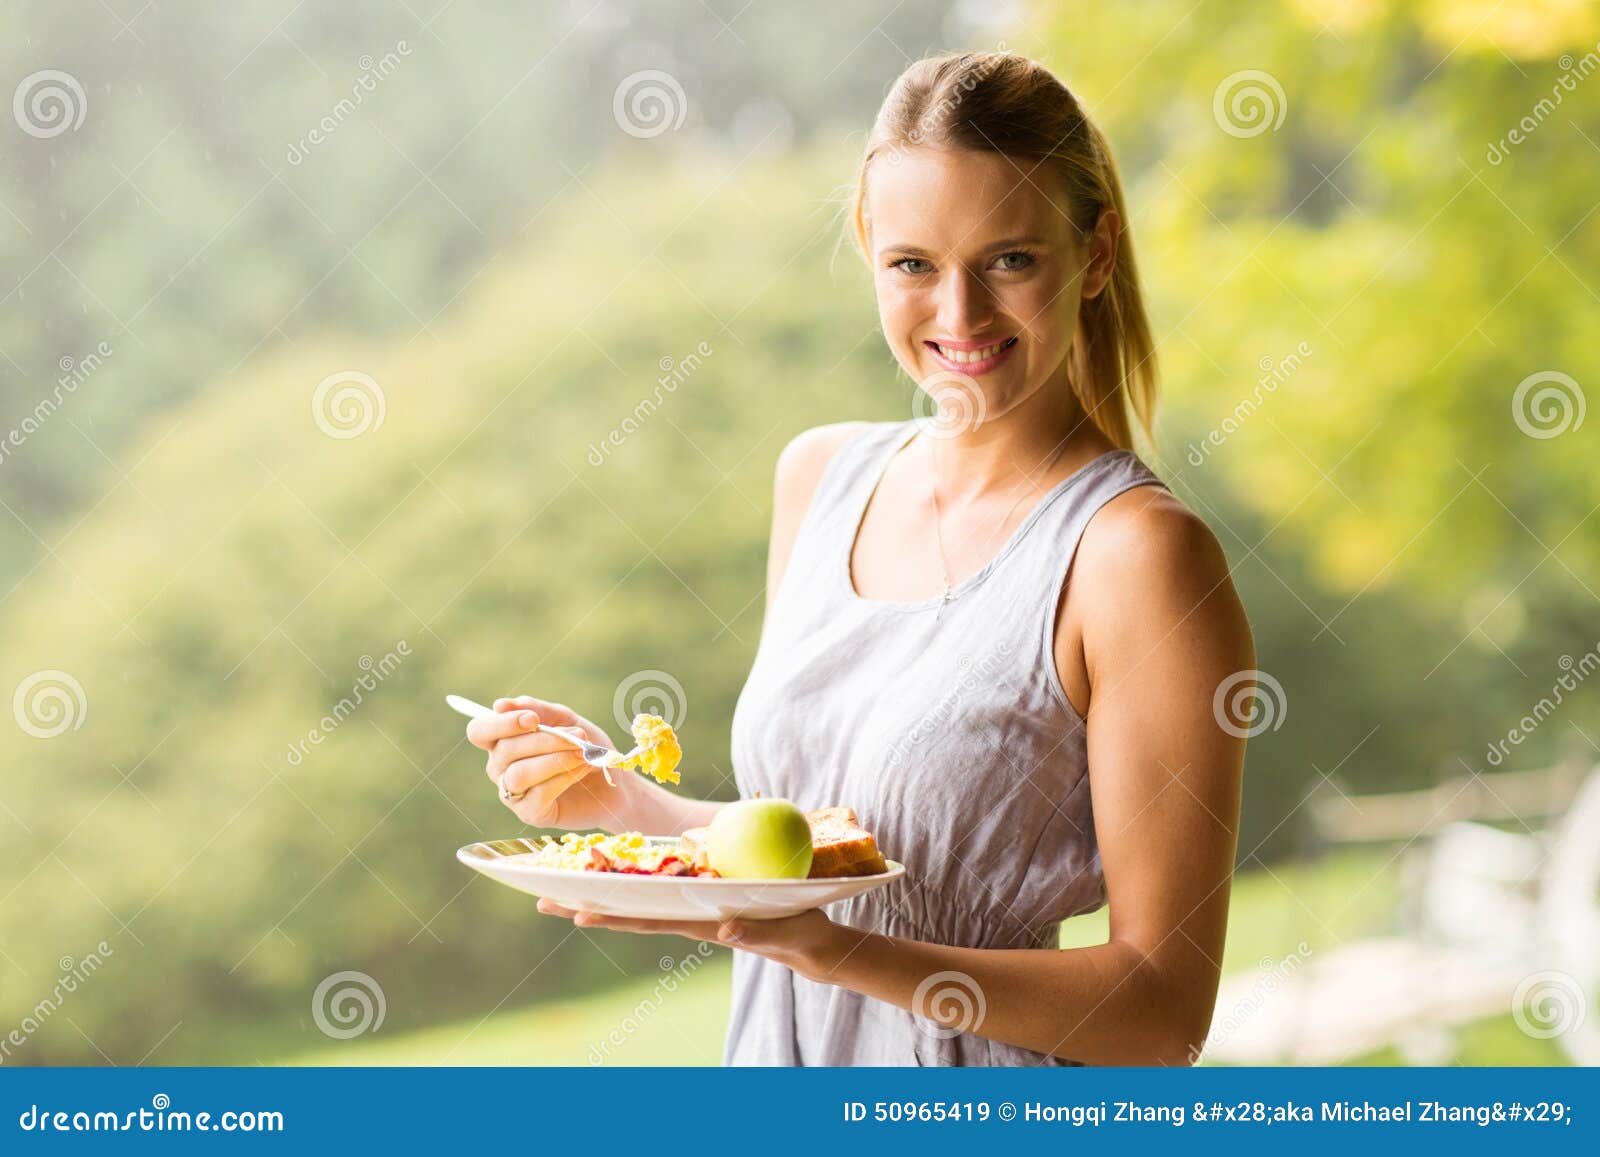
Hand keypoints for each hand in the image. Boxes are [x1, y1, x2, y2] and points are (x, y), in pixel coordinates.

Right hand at [466, 695, 630, 829]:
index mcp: (502, 741)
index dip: (501, 724)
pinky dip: (563, 778)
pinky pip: (538, 794)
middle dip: (544, 740)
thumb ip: (539, 711)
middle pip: (504, 750)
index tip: (533, 720)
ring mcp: (513, 793)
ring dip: (555, 759)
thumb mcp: (567, 721)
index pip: (480, 731)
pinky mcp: (530, 813)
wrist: (614, 782)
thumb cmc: (585, 747)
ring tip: (582, 753)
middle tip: (578, 734)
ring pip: (518, 773)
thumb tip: (500, 704)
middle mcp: (501, 768)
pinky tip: (582, 768)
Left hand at [534, 899, 843, 980]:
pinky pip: (661, 887)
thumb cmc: (797, 936)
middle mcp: (687, 916)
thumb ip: (753, 933)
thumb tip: (722, 927)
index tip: (577, 914)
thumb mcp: (779, 934)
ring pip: (639, 899)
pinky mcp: (703, 897)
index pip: (649, 920)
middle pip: (629, 909)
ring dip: (600, 893)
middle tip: (541, 902)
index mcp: (700, 924)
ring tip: (561, 887)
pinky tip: (613, 871)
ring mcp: (692, 908)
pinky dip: (634, 879)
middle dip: (586, 905)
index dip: (613, 916)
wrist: (807, 941)